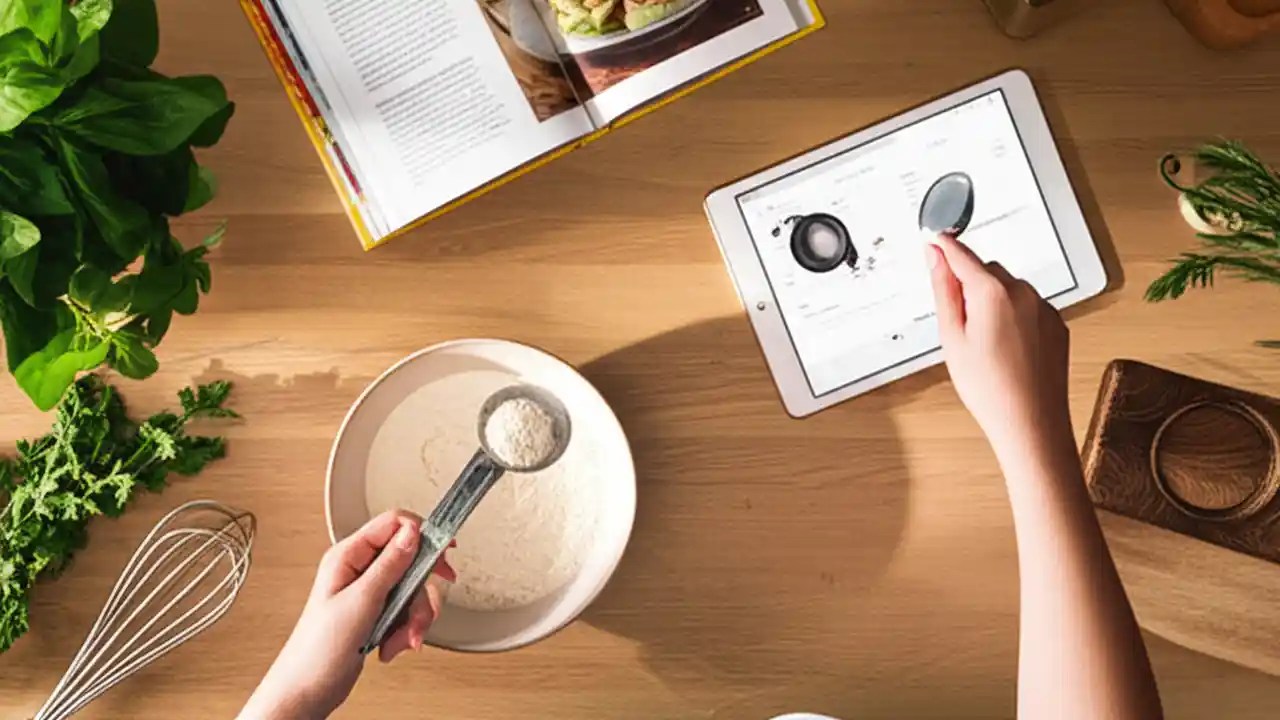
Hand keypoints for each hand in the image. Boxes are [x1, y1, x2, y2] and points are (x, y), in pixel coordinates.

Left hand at [240, 511, 454, 719]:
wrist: (309, 690)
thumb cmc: (318, 649)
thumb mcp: (361, 601)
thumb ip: (390, 564)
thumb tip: (413, 532)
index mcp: (348, 556)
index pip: (393, 524)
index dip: (422, 533)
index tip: (444, 552)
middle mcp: (360, 570)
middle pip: (411, 561)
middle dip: (420, 592)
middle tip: (423, 610)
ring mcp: (370, 592)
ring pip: (413, 590)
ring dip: (414, 618)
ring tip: (401, 639)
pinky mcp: (377, 613)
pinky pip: (407, 612)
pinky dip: (406, 631)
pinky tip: (393, 646)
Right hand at [926, 234, 1072, 457]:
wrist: (1031, 423)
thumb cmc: (992, 389)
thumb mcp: (952, 338)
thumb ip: (944, 290)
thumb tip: (936, 258)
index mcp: (994, 292)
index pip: (963, 255)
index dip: (944, 247)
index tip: (934, 239)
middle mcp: (1024, 293)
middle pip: (988, 272)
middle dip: (971, 287)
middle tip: (958, 323)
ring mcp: (1044, 309)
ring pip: (1009, 289)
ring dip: (993, 303)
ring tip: (984, 345)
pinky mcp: (1057, 325)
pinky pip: (1028, 308)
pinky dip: (1013, 318)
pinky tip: (1006, 350)